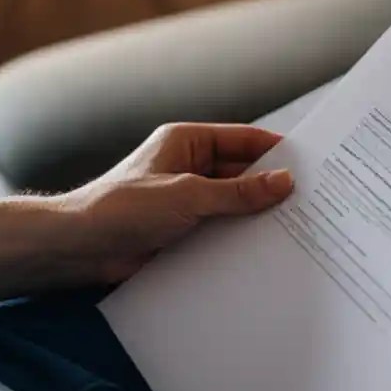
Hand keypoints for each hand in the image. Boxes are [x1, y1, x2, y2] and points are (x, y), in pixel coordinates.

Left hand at [56, 123, 293, 284]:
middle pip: (243, 173)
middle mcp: (190, 167)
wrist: (79, 249)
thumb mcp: (188, 195)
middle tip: (311, 200)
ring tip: (297, 228)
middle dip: (272, 186)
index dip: (277, 150)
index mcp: (188, 142)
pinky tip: (266, 250)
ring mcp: (187, 200)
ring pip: (234, 204)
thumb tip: (284, 182)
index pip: (244, 139)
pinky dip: (241, 237)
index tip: (312, 163)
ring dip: (257, 215)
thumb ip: (238, 192)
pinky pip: (221, 229)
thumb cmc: (122, 208)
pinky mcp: (183, 230)